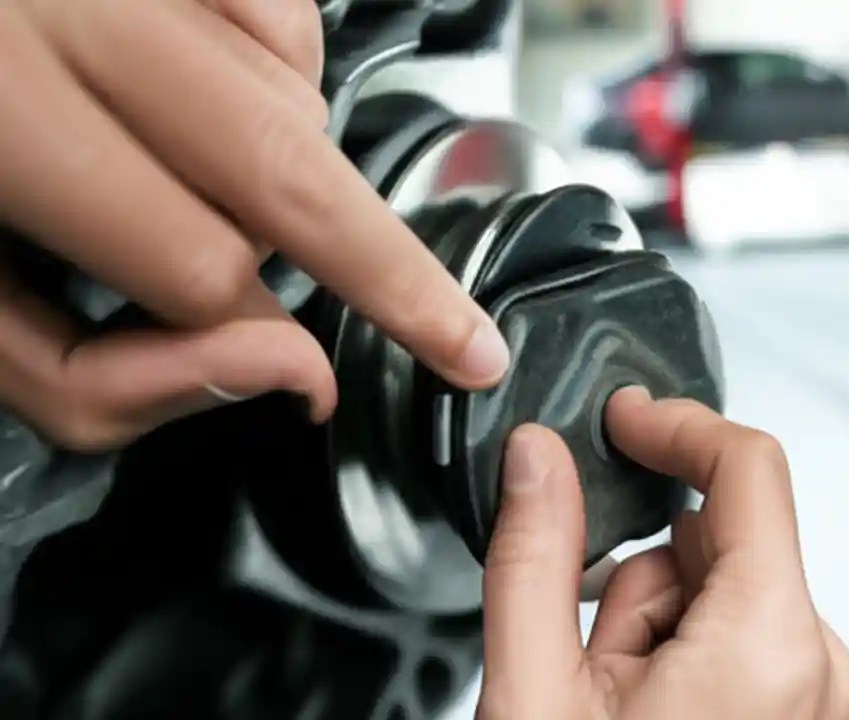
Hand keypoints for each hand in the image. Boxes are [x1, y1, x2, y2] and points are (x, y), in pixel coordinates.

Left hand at [0, 0, 507, 450]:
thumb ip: (83, 374)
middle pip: (288, 172)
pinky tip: (207, 87)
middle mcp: (67, 9)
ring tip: (199, 166)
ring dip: (286, 159)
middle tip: (463, 344)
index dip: (245, 331)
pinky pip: (288, 17)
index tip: (292, 369)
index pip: (196, 263)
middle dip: (394, 276)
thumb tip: (282, 371)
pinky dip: (278, 70)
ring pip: (294, 93)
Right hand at [478, 387, 848, 719]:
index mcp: (767, 647)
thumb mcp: (535, 696)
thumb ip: (533, 559)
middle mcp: (815, 664)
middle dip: (643, 574)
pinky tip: (642, 708)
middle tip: (591, 660)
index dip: (677, 426)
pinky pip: (736, 630)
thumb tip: (537, 458)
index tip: (627, 416)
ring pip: (720, 582)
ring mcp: (816, 690)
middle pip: (720, 534)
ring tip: (612, 699)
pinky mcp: (802, 706)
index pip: (750, 469)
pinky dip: (679, 650)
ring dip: (654, 619)